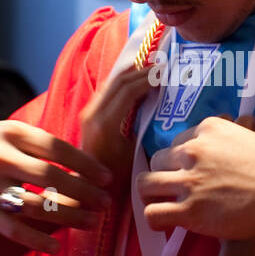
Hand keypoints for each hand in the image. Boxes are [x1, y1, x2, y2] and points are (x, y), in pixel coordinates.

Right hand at [0, 120, 112, 253]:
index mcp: (12, 133)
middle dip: (83, 191)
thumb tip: (90, 163)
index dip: (85, 164)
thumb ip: (44, 144)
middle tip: (106, 203)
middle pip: (49, 176)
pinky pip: (13, 230)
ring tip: (92, 223)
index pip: (56, 149)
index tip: (107, 178)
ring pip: (35, 206)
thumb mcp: (13, 133)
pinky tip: (57, 246)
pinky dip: (36, 240)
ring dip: (69, 216)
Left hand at [78, 64, 154, 188]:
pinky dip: (124, 83)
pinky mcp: (88, 115)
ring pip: (112, 83)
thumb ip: (145, 130)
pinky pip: (108, 91)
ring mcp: (88, 113)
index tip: (166, 73)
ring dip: (132, 74)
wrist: (89, 190)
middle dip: (142, 71)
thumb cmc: (117, 179)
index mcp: (106, 123)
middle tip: (162, 65)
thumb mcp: (136, 155)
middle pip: (119, 81)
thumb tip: (163, 109)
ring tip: (152, 69)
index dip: (148, 79)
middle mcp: (93, 114)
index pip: (129, 90)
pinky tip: (137, 81)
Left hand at [136, 114, 254, 238]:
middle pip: (159, 159)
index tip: (189, 172)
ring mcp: (190, 181)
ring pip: (146, 183)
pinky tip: (164, 224)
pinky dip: (154, 220)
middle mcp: (194, 151)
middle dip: (165, 174)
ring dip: (150, 194)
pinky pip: (153, 214)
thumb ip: (228, 145)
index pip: (180, 142)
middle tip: (174, 189)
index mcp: (209, 129)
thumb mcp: (253, 139)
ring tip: (158, 204)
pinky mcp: (190, 211)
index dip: (182, 160)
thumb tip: (220, 156)